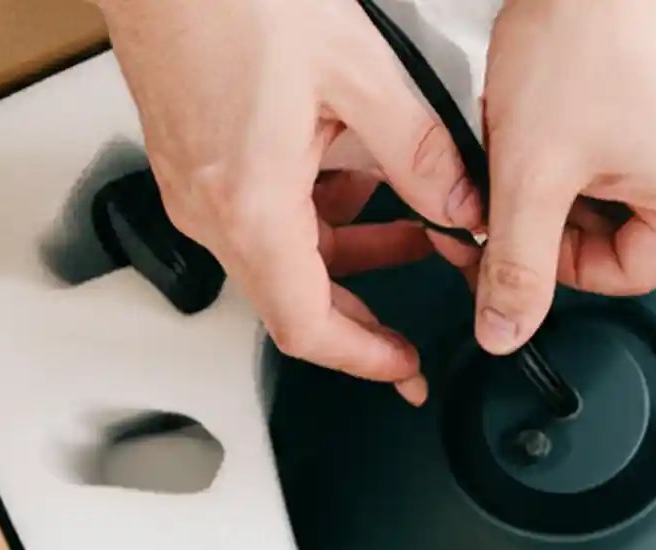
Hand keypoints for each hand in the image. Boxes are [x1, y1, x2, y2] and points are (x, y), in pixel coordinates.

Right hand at [98, 0, 483, 404]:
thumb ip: (421, 153)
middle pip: (293, 299)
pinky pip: (260, 215)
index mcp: (250, 207)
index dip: (363, 359)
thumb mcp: (358, 74)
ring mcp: (197, 186)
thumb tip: (460, 205)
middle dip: (363, 315)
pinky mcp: (195, 159)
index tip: (402, 369)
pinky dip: (315, 213)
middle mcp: (211, 210)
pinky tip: (353, 176)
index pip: (307, 326)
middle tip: (410, 331)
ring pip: (280, 255)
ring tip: (410, 231)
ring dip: (347, 252)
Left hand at [469, 0, 655, 354]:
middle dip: (544, 219)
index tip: (506, 241)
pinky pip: (601, 159)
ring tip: (521, 140)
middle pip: (608, 242)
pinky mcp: (655, 112)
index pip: (618, 280)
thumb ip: (516, 265)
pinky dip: (559, 150)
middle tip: (501, 189)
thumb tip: (505, 332)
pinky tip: (535, 119)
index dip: (553, 267)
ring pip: (595, 200)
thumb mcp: (533, 175)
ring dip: (546, 183)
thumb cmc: (583, 43)